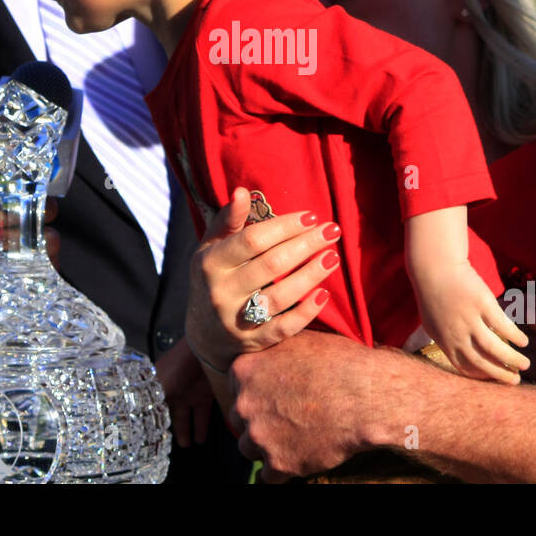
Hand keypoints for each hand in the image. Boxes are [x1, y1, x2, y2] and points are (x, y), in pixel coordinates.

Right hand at [154, 338, 214, 446]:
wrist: (201, 352)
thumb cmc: (177, 366)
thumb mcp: (158, 389)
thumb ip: (151, 408)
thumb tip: (141, 425)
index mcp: (158, 389)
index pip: (156, 411)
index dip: (156, 425)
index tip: (155, 440)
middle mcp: (174, 392)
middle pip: (175, 417)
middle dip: (179, 431)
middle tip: (182, 445)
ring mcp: (190, 393)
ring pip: (191, 417)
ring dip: (193, 430)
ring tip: (194, 444)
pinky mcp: (206, 394)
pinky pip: (206, 413)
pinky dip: (206, 424)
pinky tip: (206, 436)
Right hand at [186, 187, 341, 372]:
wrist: (203, 334)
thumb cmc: (214, 277)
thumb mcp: (212, 247)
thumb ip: (228, 221)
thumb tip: (242, 192)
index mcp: (210, 263)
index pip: (252, 240)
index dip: (284, 227)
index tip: (312, 216)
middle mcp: (221, 292)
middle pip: (271, 265)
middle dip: (305, 245)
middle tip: (332, 230)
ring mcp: (237, 321)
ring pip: (281, 296)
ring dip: (311, 275)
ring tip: (333, 256)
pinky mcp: (253, 343)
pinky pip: (284, 328)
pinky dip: (306, 311)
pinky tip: (324, 293)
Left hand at [230, 331, 408, 480]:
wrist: (366, 396)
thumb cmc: (339, 363)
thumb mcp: (300, 341)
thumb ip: (275, 350)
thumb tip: (271, 349)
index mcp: (244, 370)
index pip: (236, 388)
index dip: (256, 394)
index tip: (272, 397)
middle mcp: (244, 403)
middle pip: (240, 418)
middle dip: (258, 420)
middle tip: (285, 418)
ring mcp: (258, 436)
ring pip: (250, 447)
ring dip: (267, 446)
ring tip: (293, 438)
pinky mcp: (278, 464)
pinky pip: (269, 475)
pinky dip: (283, 469)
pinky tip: (299, 458)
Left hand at [412, 263, 529, 382]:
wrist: (434, 266)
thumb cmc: (433, 292)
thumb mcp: (431, 321)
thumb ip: (444, 337)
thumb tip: (455, 350)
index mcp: (444, 340)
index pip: (464, 367)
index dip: (482, 376)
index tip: (495, 380)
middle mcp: (457, 334)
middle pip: (482, 361)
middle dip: (501, 374)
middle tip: (516, 380)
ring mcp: (469, 320)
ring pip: (494, 348)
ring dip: (512, 359)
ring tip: (525, 364)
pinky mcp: (481, 304)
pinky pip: (502, 326)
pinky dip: (514, 336)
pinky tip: (523, 341)